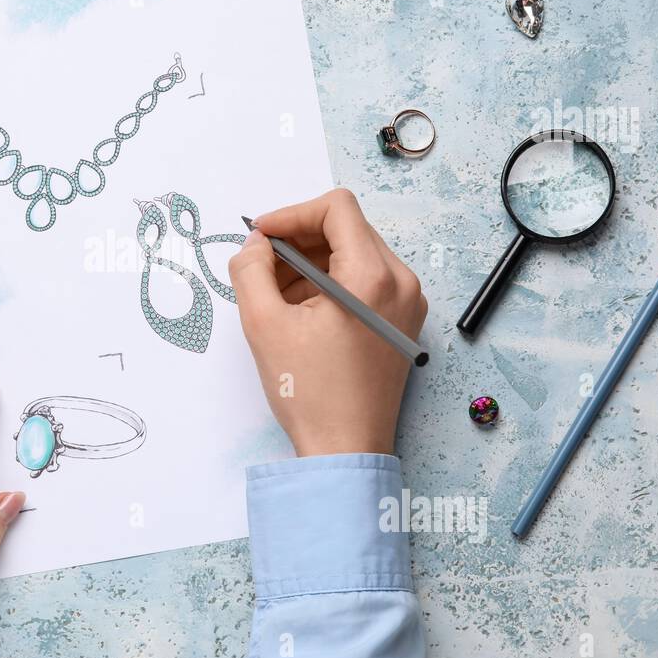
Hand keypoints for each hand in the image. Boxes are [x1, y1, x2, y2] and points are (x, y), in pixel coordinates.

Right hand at [228, 188, 427, 456]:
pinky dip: (331, 283)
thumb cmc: (310, 394)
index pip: (336, 207)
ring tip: (277, 295)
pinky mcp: (402, 322)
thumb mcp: (263, 324)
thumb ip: (250, 269)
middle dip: (299, 240)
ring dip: (312, 262)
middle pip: (347, 228)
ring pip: (355, 253)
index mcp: (372, 276)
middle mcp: (401, 282)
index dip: (291, 214)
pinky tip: (301, 311)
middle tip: (262, 266)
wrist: (345, 449)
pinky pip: (366, 280)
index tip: (262, 236)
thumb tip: (255, 244)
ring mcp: (407, 303)